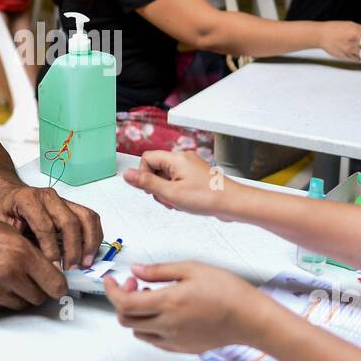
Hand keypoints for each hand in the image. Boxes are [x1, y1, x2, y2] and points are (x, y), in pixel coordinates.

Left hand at [0, 182, 102, 268]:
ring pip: (85, 217)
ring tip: (85, 263)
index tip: (54, 269)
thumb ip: (14, 240)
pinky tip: (90, 253)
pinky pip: (90, 217)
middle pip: (69, 221)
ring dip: (89, 242)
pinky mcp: (72, 205)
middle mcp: (48, 196)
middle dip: (72, 249)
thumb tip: (32, 264)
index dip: (51, 249)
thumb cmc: (3, 210)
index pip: (45, 225)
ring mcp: (63, 199)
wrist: (9, 193)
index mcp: (27, 199)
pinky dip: (95, 235)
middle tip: (70, 270)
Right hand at [0, 209, 66, 310]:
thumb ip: (32, 253)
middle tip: (27, 278)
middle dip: (36, 289)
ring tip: (3, 276)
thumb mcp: (10, 232)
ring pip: (19, 304)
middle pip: (38, 298)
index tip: (57, 286)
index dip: (58, 286)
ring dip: (17, 294)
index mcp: (20, 254)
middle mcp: (8, 275)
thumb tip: (50, 271)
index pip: (55, 284)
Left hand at [104, 261, 275, 353]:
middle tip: (136, 283)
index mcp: (167, 303)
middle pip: (126, 320)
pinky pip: (155, 341)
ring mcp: (174, 340)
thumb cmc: (227, 290)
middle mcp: (166, 326)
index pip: (124, 303)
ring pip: (139, 332)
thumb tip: (135, 270)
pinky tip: (164, 312)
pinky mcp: (183, 348)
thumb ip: (159, 270)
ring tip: (153, 296)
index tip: (110, 280)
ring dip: (136, 314)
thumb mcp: (192, 269)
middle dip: (123, 300)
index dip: (112, 291)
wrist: (251, 318)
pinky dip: (150, 326)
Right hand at [122, 150, 236, 218]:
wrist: (233, 203)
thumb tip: (128, 174)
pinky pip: (178, 182)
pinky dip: (177, 193)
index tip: (151, 190)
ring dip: (167, 192)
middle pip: (156, 168)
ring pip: (167, 177)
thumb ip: (147, 183)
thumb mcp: (170, 193)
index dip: (144, 175)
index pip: (147, 158)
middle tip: (168, 198)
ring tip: (178, 202)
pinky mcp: (196, 176)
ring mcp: (190, 167)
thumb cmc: (207, 197)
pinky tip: (186, 203)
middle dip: (157, 186)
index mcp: (176, 158)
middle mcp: (183, 159)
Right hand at [316, 22, 360, 61]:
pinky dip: (359, 56)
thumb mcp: (351, 25)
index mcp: (357, 29)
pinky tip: (354, 51)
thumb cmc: (335, 28)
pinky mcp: (346, 55)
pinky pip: (358, 59)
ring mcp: (350, 48)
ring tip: (360, 48)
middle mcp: (355, 39)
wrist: (321, 35)